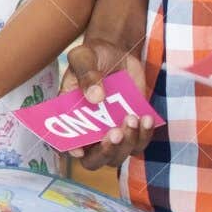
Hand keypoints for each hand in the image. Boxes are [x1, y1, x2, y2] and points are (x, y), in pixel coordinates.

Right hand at [62, 33, 152, 166]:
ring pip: (119, 155)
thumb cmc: (93, 55)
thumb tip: (96, 97)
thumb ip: (86, 74)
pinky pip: (140, 142)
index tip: (80, 148)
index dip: (70, 151)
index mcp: (69, 117)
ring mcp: (111, 131)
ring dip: (127, 142)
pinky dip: (145, 134)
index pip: (64, 143)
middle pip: (94, 160)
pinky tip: (146, 118)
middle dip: (105, 152)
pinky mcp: (132, 126)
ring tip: (132, 117)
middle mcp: (89, 131)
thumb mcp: (83, 57)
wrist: (117, 51)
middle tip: (115, 132)